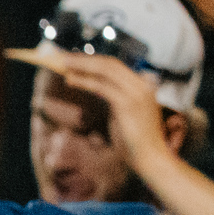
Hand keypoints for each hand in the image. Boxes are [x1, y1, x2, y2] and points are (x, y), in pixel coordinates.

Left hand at [54, 52, 174, 169]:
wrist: (151, 158)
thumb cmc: (136, 141)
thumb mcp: (125, 114)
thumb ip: (116, 98)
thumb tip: (95, 87)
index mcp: (144, 86)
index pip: (116, 66)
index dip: (94, 60)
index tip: (75, 59)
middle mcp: (142, 85)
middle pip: (110, 64)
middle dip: (84, 59)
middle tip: (62, 57)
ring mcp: (137, 92)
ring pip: (105, 70)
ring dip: (81, 65)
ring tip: (62, 63)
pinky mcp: (128, 103)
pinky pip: (102, 86)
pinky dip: (84, 81)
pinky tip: (70, 79)